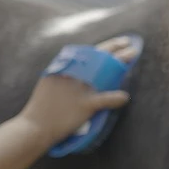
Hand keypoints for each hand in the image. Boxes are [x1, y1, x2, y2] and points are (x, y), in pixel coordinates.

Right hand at [18, 36, 139, 145]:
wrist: (35, 126)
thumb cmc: (41, 108)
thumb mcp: (50, 83)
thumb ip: (64, 74)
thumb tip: (79, 72)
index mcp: (63, 68)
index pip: (87, 53)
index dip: (104, 46)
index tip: (116, 41)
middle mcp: (72, 75)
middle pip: (98, 57)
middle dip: (115, 48)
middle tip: (129, 43)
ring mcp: (79, 89)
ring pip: (104, 72)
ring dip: (120, 63)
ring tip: (133, 56)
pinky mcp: (85, 105)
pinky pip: (104, 99)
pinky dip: (115, 98)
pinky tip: (125, 96)